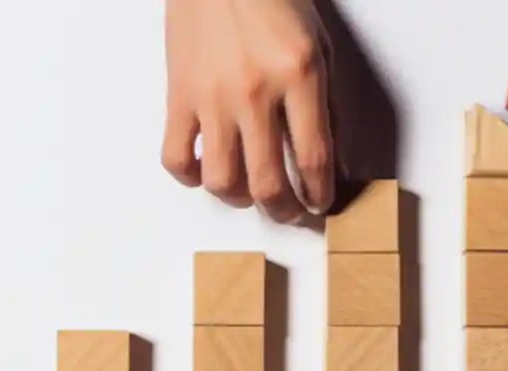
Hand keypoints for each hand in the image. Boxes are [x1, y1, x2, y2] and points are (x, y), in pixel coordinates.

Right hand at [161, 0, 333, 221]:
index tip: (320, 205)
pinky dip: (191, 176)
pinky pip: (177, 158)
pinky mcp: (178, 97)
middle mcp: (254, 92)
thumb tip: (330, 162)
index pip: (315, 159)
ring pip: (222, 181)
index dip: (319, 195)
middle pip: (269, 183)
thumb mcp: (318, 48)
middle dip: (285, 212)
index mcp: (298, 76)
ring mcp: (212, 98)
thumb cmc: (272, 1)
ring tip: (250, 193)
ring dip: (240, 200)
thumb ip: (326, 107)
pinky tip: (206, 171)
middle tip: (290, 213)